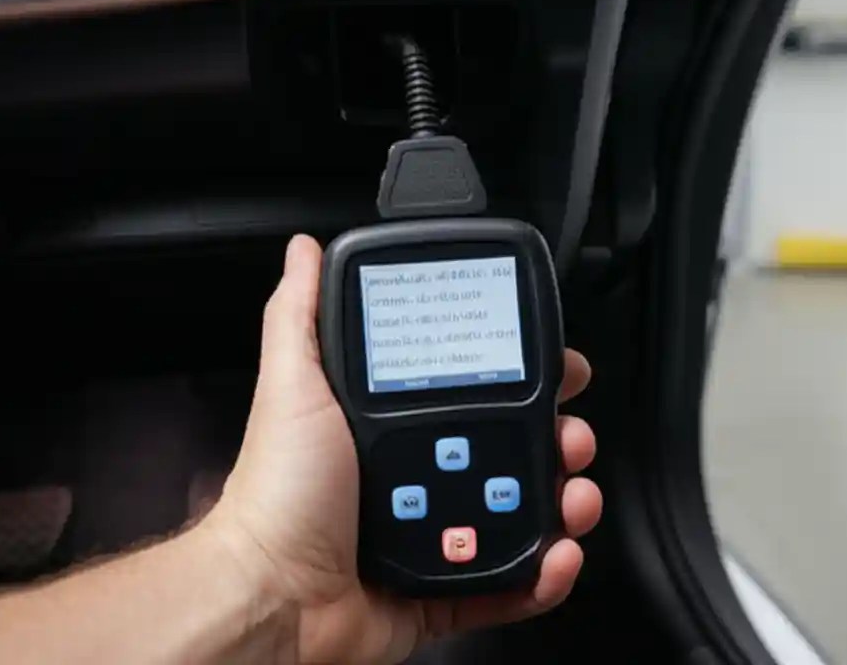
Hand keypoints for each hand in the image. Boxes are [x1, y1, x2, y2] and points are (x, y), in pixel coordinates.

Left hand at [211, 234, 601, 663]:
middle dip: (557, 438)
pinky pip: (509, 583)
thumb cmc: (277, 492)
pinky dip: (544, 575)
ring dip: (563, 502)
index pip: (472, 388)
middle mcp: (416, 475)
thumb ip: (300, 314)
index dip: (521, 376)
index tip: (558, 368)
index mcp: (389, 425)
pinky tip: (558, 556)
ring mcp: (433, 533)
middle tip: (572, 436)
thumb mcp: (291, 385)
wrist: (273, 595)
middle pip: (509, 448)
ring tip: (574, 496)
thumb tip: (303, 250)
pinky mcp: (442, 590)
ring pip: (520, 513)